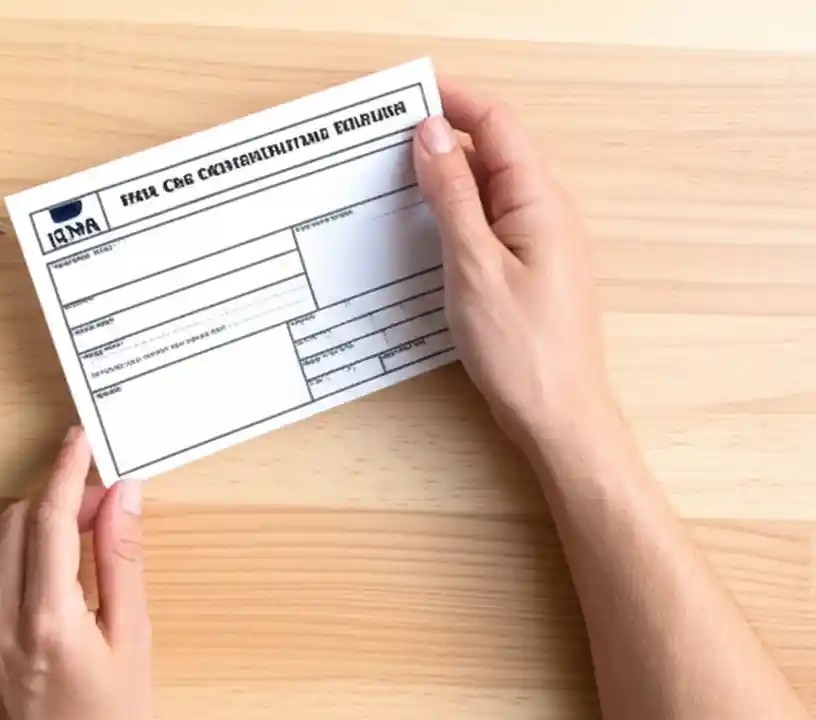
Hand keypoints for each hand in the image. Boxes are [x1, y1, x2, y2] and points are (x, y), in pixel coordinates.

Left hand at [0, 427, 151, 719]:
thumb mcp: (132, 640)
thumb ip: (122, 561)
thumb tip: (121, 496)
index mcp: (51, 621)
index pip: (52, 518)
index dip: (67, 470)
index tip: (78, 443)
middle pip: (18, 522)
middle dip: (57, 504)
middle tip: (95, 515)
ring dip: (21, 531)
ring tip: (59, 554)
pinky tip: (3, 570)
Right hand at [412, 82, 618, 451]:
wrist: (558, 416)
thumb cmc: (523, 350)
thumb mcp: (474, 266)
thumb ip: (453, 196)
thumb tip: (429, 135)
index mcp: (539, 201)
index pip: (496, 124)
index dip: (453, 101)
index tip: (405, 95)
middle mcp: (543, 211)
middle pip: (490, 150)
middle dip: (439, 136)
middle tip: (381, 141)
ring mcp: (537, 240)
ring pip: (485, 188)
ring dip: (442, 178)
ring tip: (389, 181)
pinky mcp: (525, 267)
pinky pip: (486, 221)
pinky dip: (452, 213)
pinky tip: (419, 228)